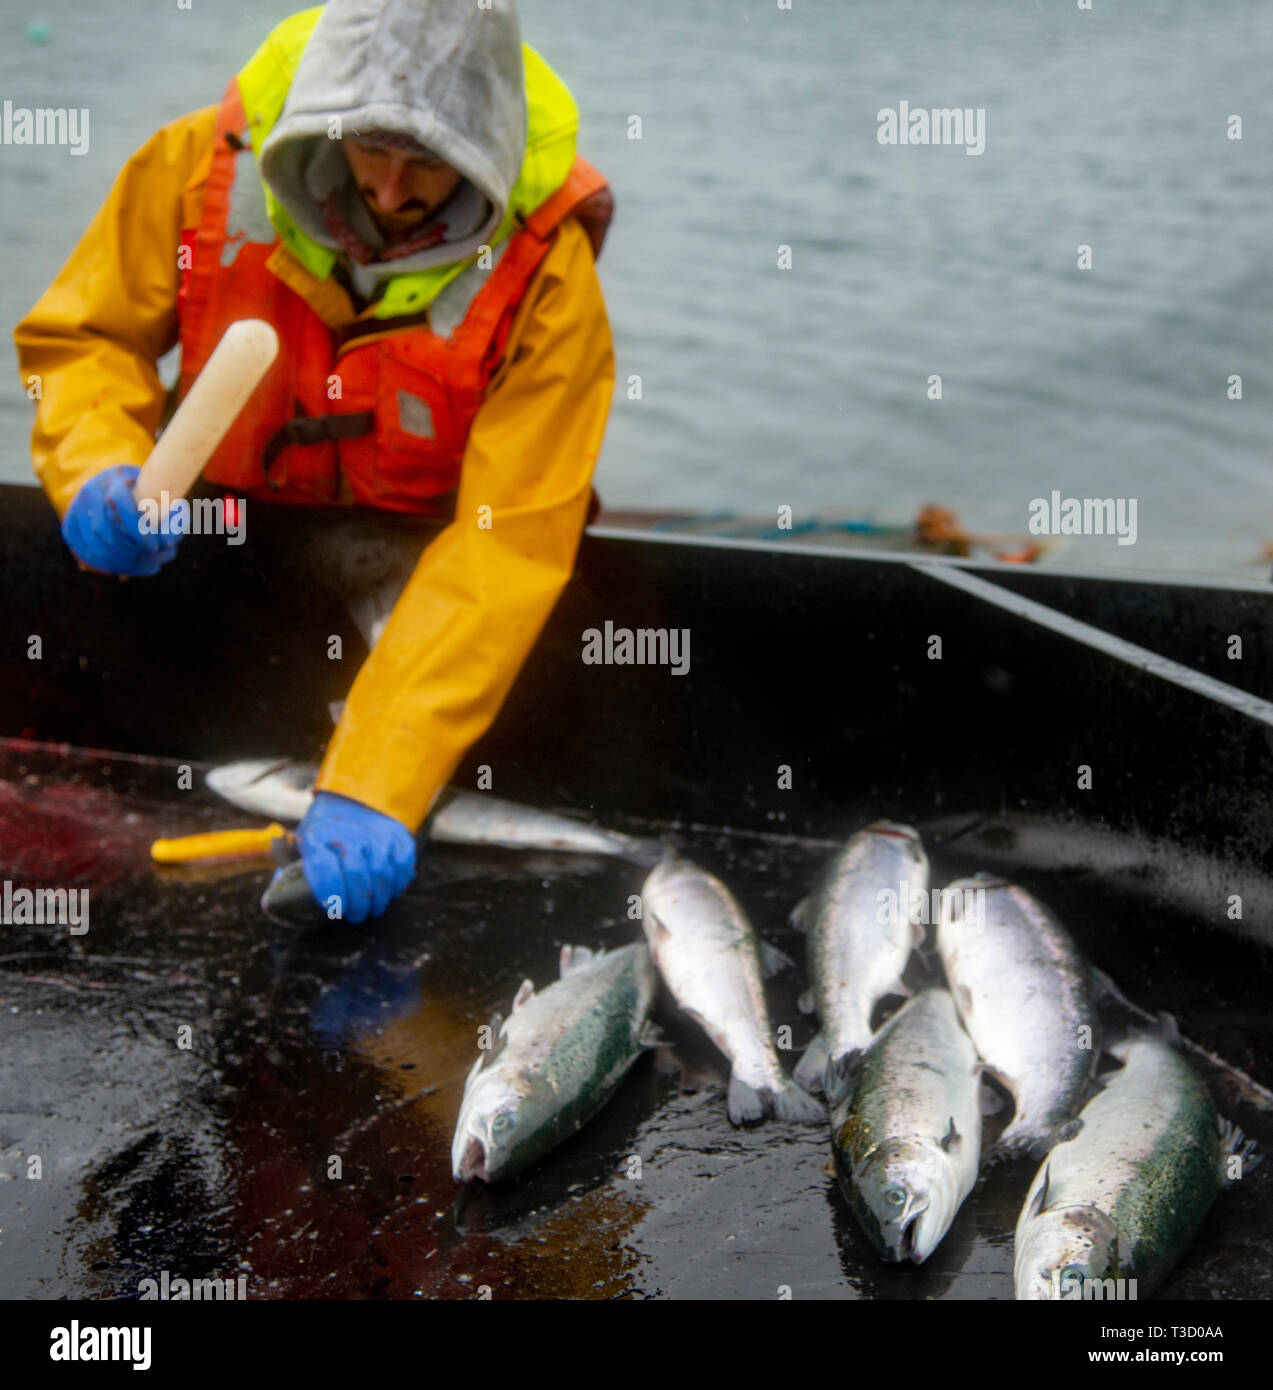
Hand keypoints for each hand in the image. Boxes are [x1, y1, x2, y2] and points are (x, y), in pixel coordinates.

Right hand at [61, 465, 183, 575]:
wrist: (115, 484)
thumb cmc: (148, 490)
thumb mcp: (163, 494)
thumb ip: (171, 516)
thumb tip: (168, 543)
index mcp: (113, 478)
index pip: (118, 501)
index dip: (138, 529)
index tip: (157, 547)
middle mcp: (89, 492)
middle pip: (107, 532)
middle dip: (135, 551)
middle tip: (160, 557)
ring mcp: (76, 509)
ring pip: (97, 547)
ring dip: (128, 562)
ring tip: (153, 563)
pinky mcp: (70, 527)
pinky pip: (88, 555)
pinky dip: (115, 566)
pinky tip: (136, 568)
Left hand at [294, 791, 415, 922]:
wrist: (352, 802)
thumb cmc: (323, 835)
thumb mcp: (301, 847)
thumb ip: (288, 875)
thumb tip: (270, 906)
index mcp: (318, 837)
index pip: (324, 869)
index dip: (330, 894)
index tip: (333, 910)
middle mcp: (350, 833)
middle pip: (357, 874)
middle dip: (357, 903)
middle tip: (355, 916)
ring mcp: (377, 834)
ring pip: (382, 873)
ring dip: (378, 898)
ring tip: (371, 909)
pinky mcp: (398, 838)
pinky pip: (403, 867)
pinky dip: (397, 884)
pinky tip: (388, 892)